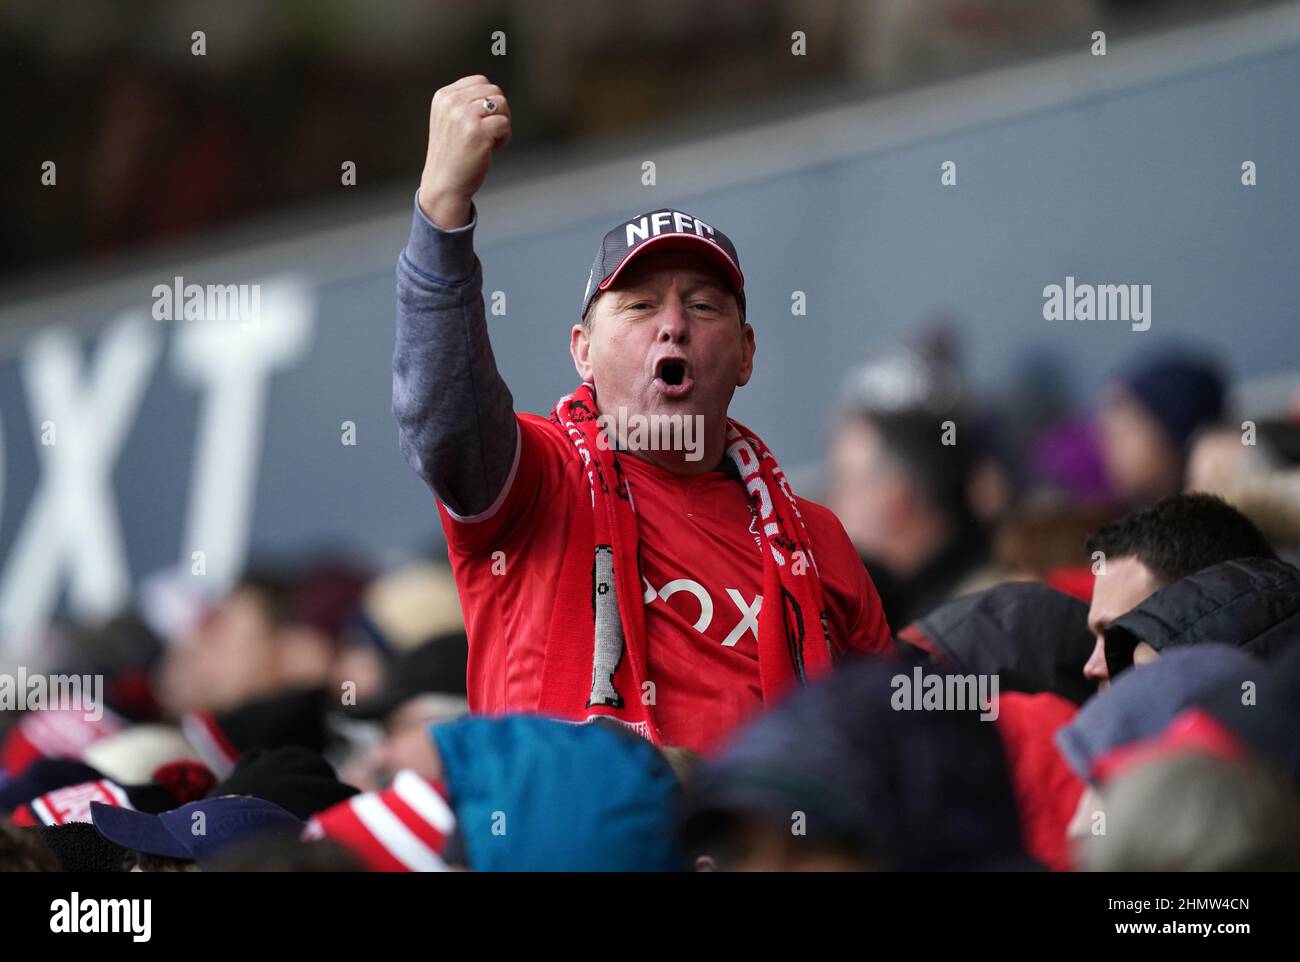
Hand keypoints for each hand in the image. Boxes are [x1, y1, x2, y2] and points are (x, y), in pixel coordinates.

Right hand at [418, 75, 511, 228]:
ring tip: (490, 140)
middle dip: (498, 112)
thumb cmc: (452, 155)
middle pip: (494, 91)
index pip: (480, 82)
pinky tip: (492, 149)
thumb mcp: (449, 120)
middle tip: (488, 132)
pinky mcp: (477, 131)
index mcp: (444, 96)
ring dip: (502, 123)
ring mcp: (464, 115)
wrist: (444, 184)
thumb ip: (465, 102)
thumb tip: (493, 93)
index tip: (480, 121)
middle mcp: (452, 102)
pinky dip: (505, 138)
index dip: (488, 102)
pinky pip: (505, 123)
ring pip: (502, 104)